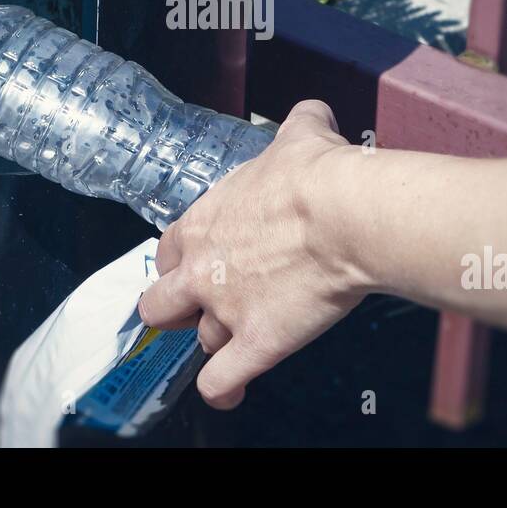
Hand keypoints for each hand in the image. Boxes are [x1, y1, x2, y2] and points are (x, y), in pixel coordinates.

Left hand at [138, 100, 366, 408]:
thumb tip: (312, 114)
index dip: (181, 261)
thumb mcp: (300, 136)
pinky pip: (220, 383)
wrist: (345, 214)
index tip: (197, 264)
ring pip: (200, 343)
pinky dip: (222, 391)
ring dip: (218, 344)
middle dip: (178, 310)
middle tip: (203, 307)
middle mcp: (201, 270)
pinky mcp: (255, 344)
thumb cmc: (319, 176)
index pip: (167, 250)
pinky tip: (231, 393)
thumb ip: (297, 126)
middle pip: (161, 304)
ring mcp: (224, 311)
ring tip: (241, 342)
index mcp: (204, 221)